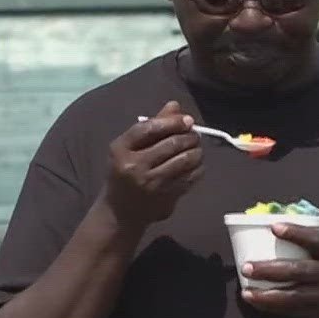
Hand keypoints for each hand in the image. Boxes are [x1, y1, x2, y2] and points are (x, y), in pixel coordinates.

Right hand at [103, 101, 202, 225]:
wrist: (120, 212)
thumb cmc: (124, 173)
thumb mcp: (129, 149)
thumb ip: (152, 126)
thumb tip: (175, 105)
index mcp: (120, 149)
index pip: (150, 128)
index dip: (172, 121)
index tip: (187, 120)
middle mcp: (135, 166)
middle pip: (171, 143)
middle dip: (189, 136)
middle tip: (195, 135)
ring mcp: (151, 184)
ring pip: (185, 160)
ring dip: (196, 152)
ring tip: (196, 149)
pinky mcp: (166, 197)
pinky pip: (190, 177)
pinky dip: (198, 168)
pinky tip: (196, 166)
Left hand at [241, 223, 318, 317]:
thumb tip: (281, 231)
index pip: (317, 240)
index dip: (296, 233)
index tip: (274, 227)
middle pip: (300, 271)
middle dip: (272, 269)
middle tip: (247, 267)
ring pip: (294, 296)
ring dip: (268, 295)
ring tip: (247, 293)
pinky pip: (295, 311)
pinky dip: (275, 308)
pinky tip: (258, 303)